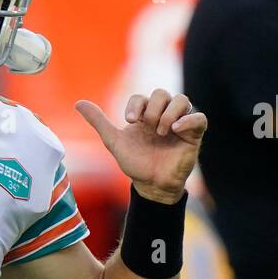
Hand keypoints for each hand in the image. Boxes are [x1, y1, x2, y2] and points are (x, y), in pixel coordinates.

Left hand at [76, 90, 206, 203]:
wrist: (151, 185)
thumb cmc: (135, 163)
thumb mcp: (113, 141)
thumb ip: (99, 122)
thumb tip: (78, 103)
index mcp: (145, 114)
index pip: (142, 96)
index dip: (136, 104)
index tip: (130, 121)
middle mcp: (163, 115)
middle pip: (162, 93)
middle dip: (153, 108)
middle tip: (147, 127)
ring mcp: (180, 123)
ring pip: (182, 100)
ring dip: (169, 112)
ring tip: (161, 131)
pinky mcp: (193, 134)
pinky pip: (199, 118)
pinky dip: (189, 119)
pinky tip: (176, 129)